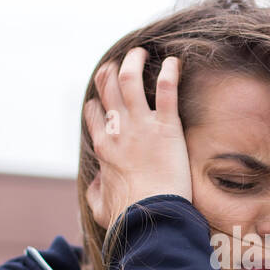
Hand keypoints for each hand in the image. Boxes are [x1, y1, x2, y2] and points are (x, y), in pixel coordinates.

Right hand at [85, 46, 192, 231]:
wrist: (151, 217)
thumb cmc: (128, 217)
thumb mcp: (100, 208)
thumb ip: (94, 193)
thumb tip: (95, 183)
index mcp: (103, 148)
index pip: (94, 115)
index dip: (98, 103)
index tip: (103, 98)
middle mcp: (118, 131)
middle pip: (107, 90)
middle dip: (110, 72)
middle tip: (118, 64)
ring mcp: (141, 125)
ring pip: (129, 81)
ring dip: (133, 62)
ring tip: (139, 52)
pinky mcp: (166, 126)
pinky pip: (167, 90)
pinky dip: (170, 72)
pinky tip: (175, 62)